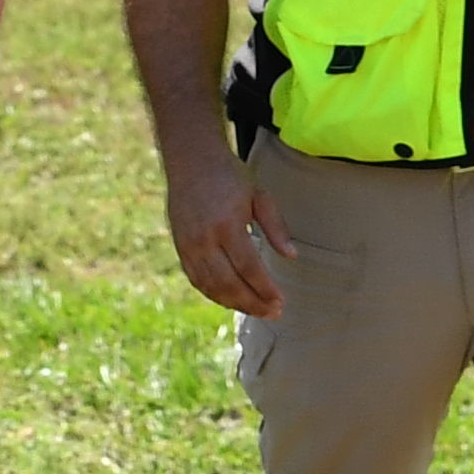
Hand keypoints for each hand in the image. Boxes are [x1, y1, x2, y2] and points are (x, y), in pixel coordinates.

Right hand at [162, 151, 290, 319]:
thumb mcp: (260, 195)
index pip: (249, 268)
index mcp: (227, 224)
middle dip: (253, 303)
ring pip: (211, 287)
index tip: (281, 301)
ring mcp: (189, 246)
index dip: (265, 289)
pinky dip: (215, 295)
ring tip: (256, 310)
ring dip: (235, 303)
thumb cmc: (229, 176)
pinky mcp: (181, 248)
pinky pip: (197, 280)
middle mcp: (205, 239)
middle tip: (273, 312)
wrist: (191, 161)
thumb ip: (276, 227)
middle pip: (229, 284)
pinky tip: (232, 300)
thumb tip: (292, 256)